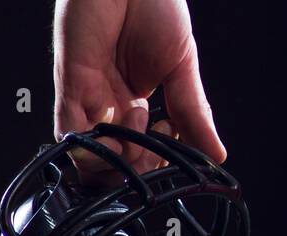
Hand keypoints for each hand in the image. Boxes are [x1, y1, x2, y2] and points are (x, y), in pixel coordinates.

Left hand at [53, 0, 224, 173]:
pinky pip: (70, 131)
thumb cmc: (152, 5)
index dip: (158, 162)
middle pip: (114, 160)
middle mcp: (109, 101)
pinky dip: (91, 147)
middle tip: (157, 151)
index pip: (141, 151)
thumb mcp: (183, 67)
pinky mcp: (71, 84)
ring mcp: (88, 96)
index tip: (175, 150)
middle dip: (138, 167)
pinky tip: (116, 135)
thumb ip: (194, 114)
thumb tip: (216, 153)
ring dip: (117, 161)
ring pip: (90, 155)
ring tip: (138, 137)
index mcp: (135, 98)